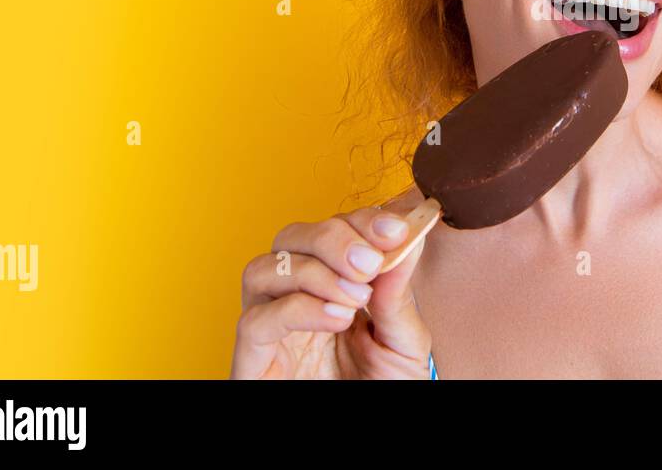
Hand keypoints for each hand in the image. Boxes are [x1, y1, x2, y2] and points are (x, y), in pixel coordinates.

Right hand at [230, 206, 431, 378]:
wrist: (367, 441)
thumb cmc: (382, 392)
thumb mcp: (404, 341)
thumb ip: (400, 293)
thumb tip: (409, 237)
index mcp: (331, 286)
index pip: (332, 230)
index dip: (360, 221)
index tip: (395, 227)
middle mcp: (294, 300)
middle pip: (290, 238)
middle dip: (333, 238)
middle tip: (369, 261)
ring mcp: (270, 330)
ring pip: (262, 268)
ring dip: (313, 272)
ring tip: (354, 298)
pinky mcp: (252, 361)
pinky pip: (256, 320)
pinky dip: (298, 309)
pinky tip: (336, 319)